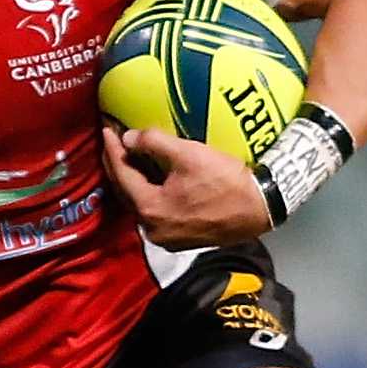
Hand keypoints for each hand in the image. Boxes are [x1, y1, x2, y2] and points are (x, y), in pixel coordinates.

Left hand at [99, 126, 271, 248]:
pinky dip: (149, 193)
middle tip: (113, 140)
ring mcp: (164, 237)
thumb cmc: (225, 180)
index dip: (112, 148)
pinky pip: (155, 211)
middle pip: (126, 191)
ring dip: (133, 180)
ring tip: (129, 156)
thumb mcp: (188, 154)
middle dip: (118, 164)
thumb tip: (128, 138)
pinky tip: (151, 178)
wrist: (260, 208)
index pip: (121, 173)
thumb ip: (153, 142)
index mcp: (149, 207)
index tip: (107, 128)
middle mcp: (151, 228)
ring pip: (140, 203)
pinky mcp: (179, 239)